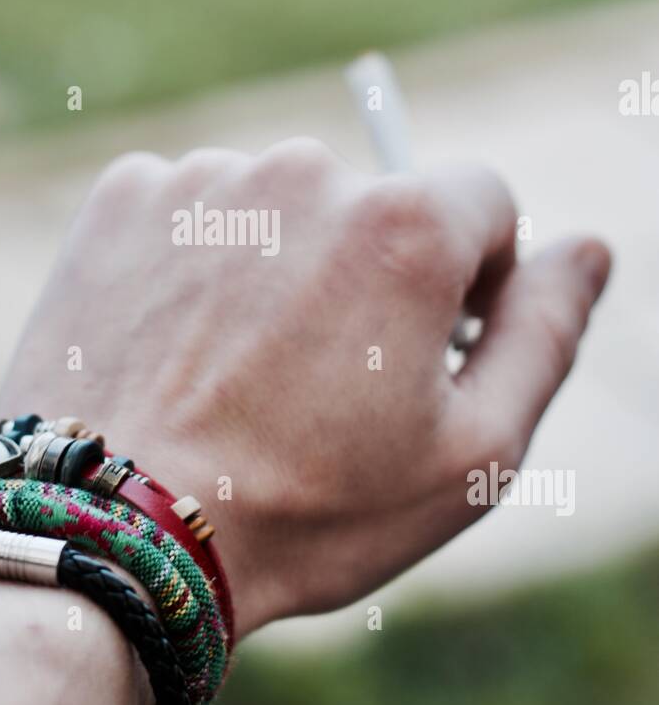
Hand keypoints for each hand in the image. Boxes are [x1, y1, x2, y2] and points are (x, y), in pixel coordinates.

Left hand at [0, 140, 610, 640]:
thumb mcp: (471, 454)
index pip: (484, 201)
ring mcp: (203, 178)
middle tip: (316, 384)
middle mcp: (304, 171)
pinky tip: (177, 347)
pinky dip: (194, 263)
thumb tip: (586, 247)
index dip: (471, 279)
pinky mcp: (122, 198)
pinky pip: (191, 210)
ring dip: (276, 269)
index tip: (422, 352)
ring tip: (236, 375)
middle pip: (373, 203)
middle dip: (366, 275)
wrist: (119, 533)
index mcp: (407, 222)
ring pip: (278, 208)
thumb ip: (545, 333)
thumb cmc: (308, 510)